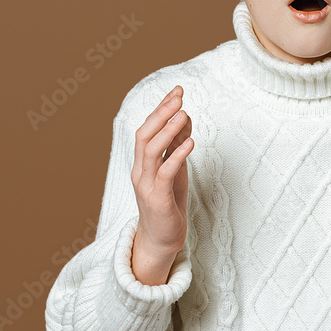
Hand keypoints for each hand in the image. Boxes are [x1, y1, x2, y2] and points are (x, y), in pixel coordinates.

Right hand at [131, 86, 193, 269]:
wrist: (161, 240)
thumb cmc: (168, 203)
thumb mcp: (175, 170)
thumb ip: (176, 146)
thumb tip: (185, 118)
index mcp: (142, 163)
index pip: (146, 129)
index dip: (160, 109)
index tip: (176, 91)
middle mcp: (140, 171)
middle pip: (144, 135)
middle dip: (161, 113)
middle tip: (178, 96)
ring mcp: (146, 185)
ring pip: (151, 151)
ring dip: (168, 130)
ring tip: (184, 114)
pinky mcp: (157, 199)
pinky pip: (165, 173)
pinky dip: (176, 155)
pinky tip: (190, 142)